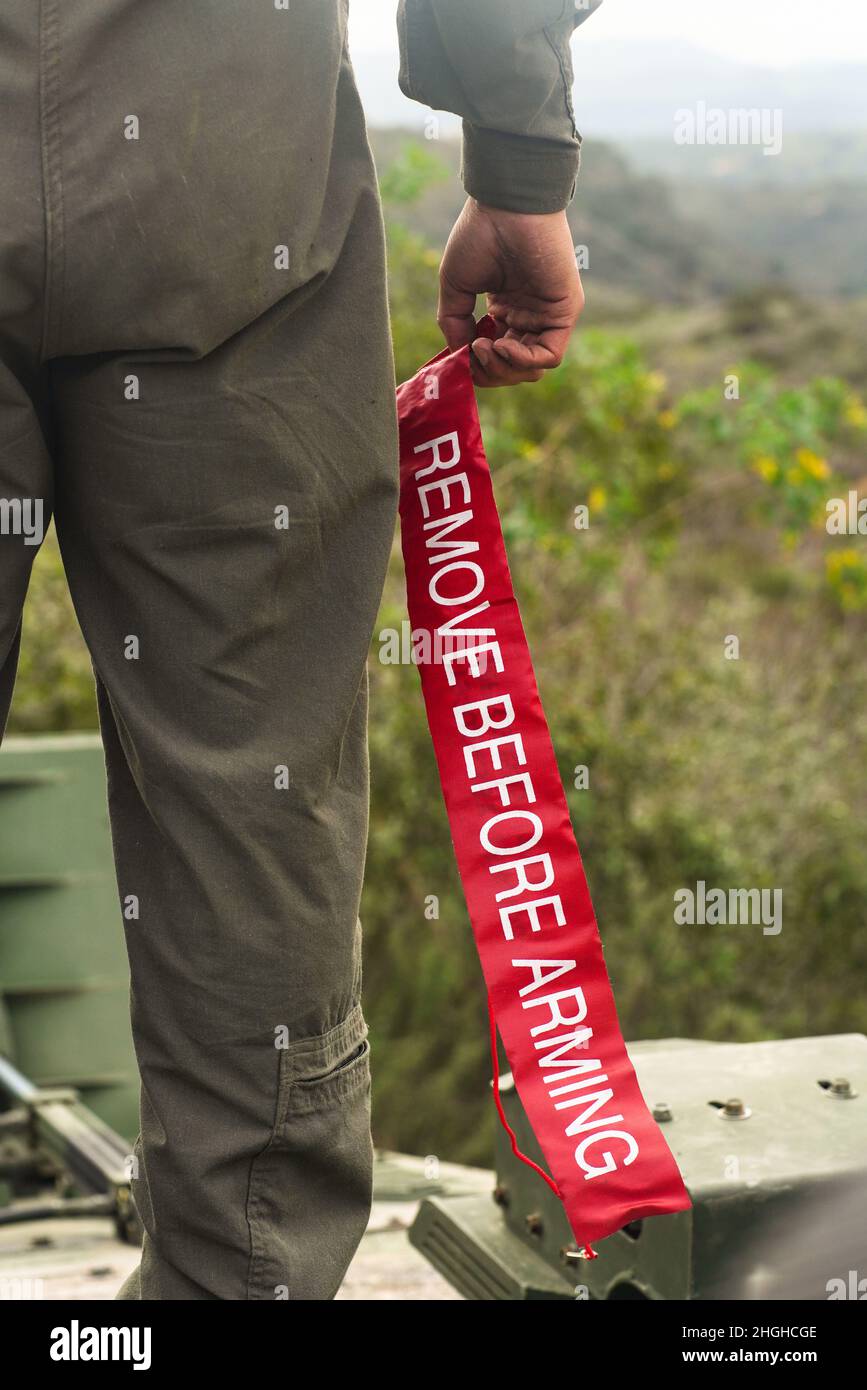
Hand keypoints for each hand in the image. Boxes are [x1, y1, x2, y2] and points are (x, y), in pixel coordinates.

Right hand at [437, 198, 584, 387]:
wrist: (505, 204)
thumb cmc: (480, 235)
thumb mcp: (455, 287)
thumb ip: (455, 324)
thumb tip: (461, 357)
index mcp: (505, 309)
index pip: (494, 356)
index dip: (475, 366)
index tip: (458, 355)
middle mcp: (528, 316)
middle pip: (512, 369)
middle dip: (489, 372)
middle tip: (472, 354)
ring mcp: (547, 315)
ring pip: (531, 369)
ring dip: (503, 368)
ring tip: (484, 347)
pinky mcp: (565, 312)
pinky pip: (549, 356)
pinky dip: (523, 360)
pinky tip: (501, 344)